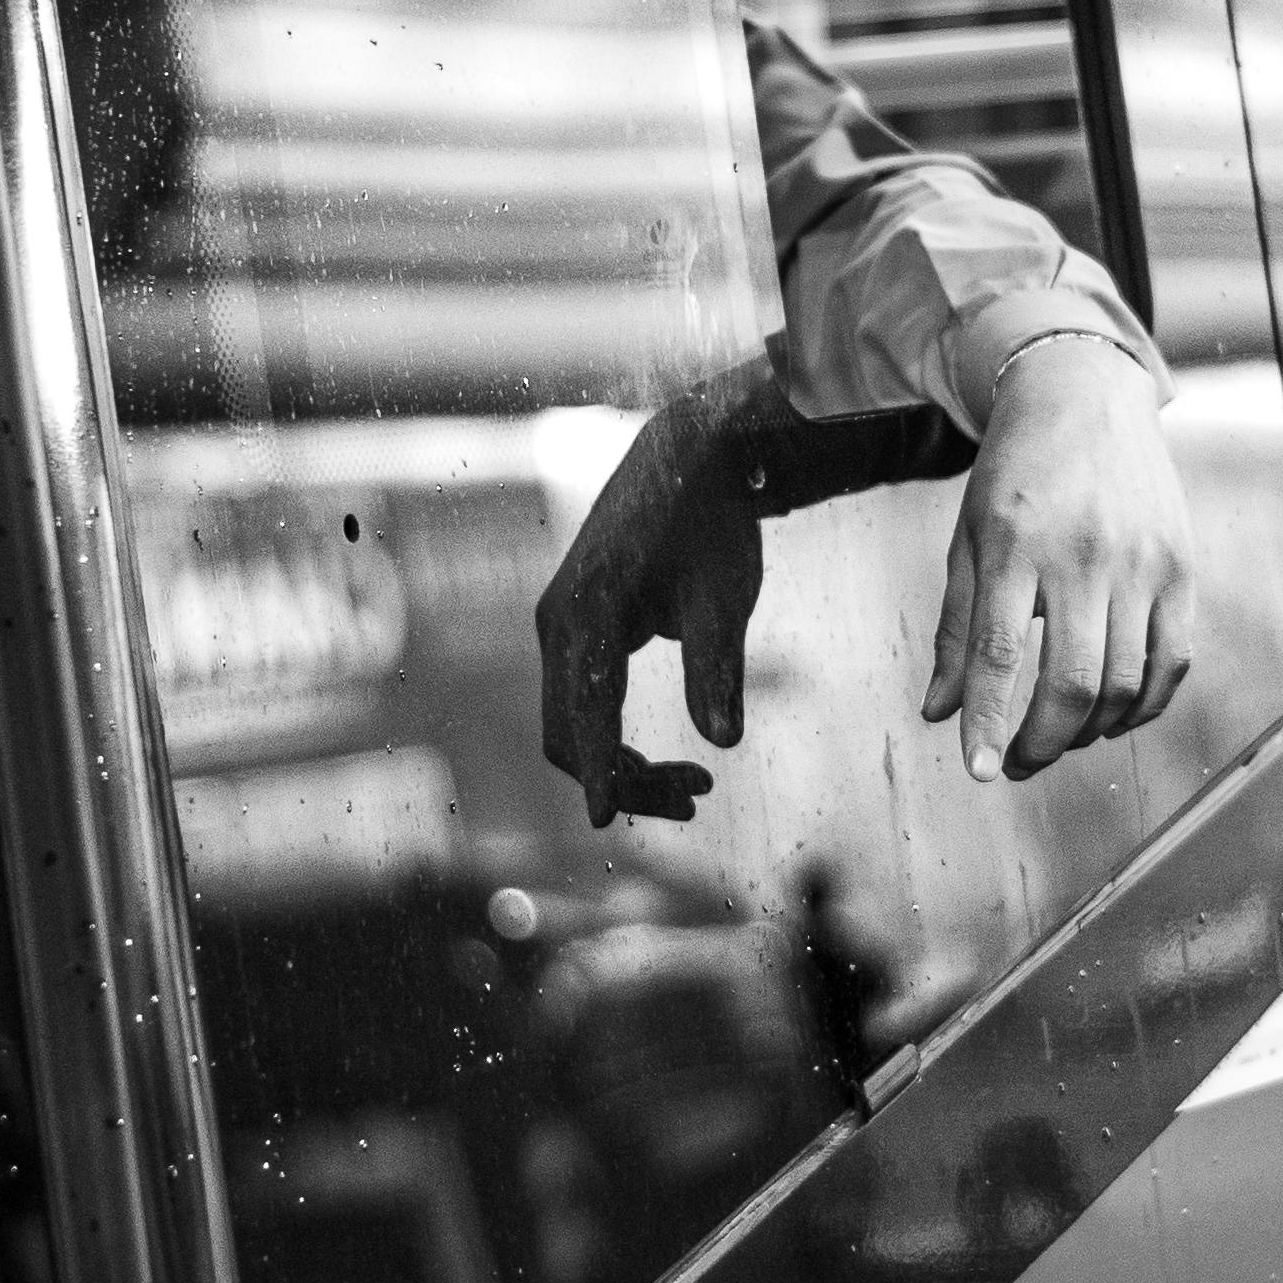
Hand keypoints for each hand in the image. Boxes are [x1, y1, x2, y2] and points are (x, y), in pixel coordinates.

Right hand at [535, 366, 774, 825]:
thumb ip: (718, 666)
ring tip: (697, 788)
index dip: (597, 772)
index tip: (603, 824)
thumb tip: (724, 742)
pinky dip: (615, 739)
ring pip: (570, 724)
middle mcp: (557, 622)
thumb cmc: (712, 524)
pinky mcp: (573, 628)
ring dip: (622, 766)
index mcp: (588, 611)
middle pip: (567, 734)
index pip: (584, 711)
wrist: (690, 458)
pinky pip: (580, 703)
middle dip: (623, 780)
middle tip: (697, 798)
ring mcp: (559, 625)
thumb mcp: (725, 595)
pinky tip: (675, 761)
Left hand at [922, 335, 1194, 782]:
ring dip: (1090, 731)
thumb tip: (938, 711)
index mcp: (1016, 545)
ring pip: (1125, 683)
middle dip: (1042, 742)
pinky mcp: (1181, 567)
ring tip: (1060, 736)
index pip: (1003, 655)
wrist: (1086, 397)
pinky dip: (1144, 705)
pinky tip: (1113, 715)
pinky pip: (1172, 661)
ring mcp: (1142, 562)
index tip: (980, 771)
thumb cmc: (1016, 473)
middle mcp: (1084, 554)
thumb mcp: (968, 538)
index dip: (991, 723)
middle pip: (1073, 682)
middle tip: (1017, 764)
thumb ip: (956, 628)